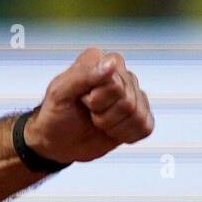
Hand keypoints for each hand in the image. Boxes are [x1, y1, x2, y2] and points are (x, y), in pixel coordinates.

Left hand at [25, 47, 154, 163]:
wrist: (58, 142)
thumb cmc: (55, 113)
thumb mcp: (59, 93)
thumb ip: (83, 74)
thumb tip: (110, 63)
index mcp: (98, 60)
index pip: (115, 82)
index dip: (96, 98)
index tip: (81, 99)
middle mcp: (119, 73)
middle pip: (127, 100)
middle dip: (103, 114)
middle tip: (88, 112)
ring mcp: (132, 93)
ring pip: (137, 114)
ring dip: (112, 125)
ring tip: (96, 121)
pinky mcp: (141, 114)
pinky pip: (145, 127)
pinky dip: (124, 135)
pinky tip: (110, 130)